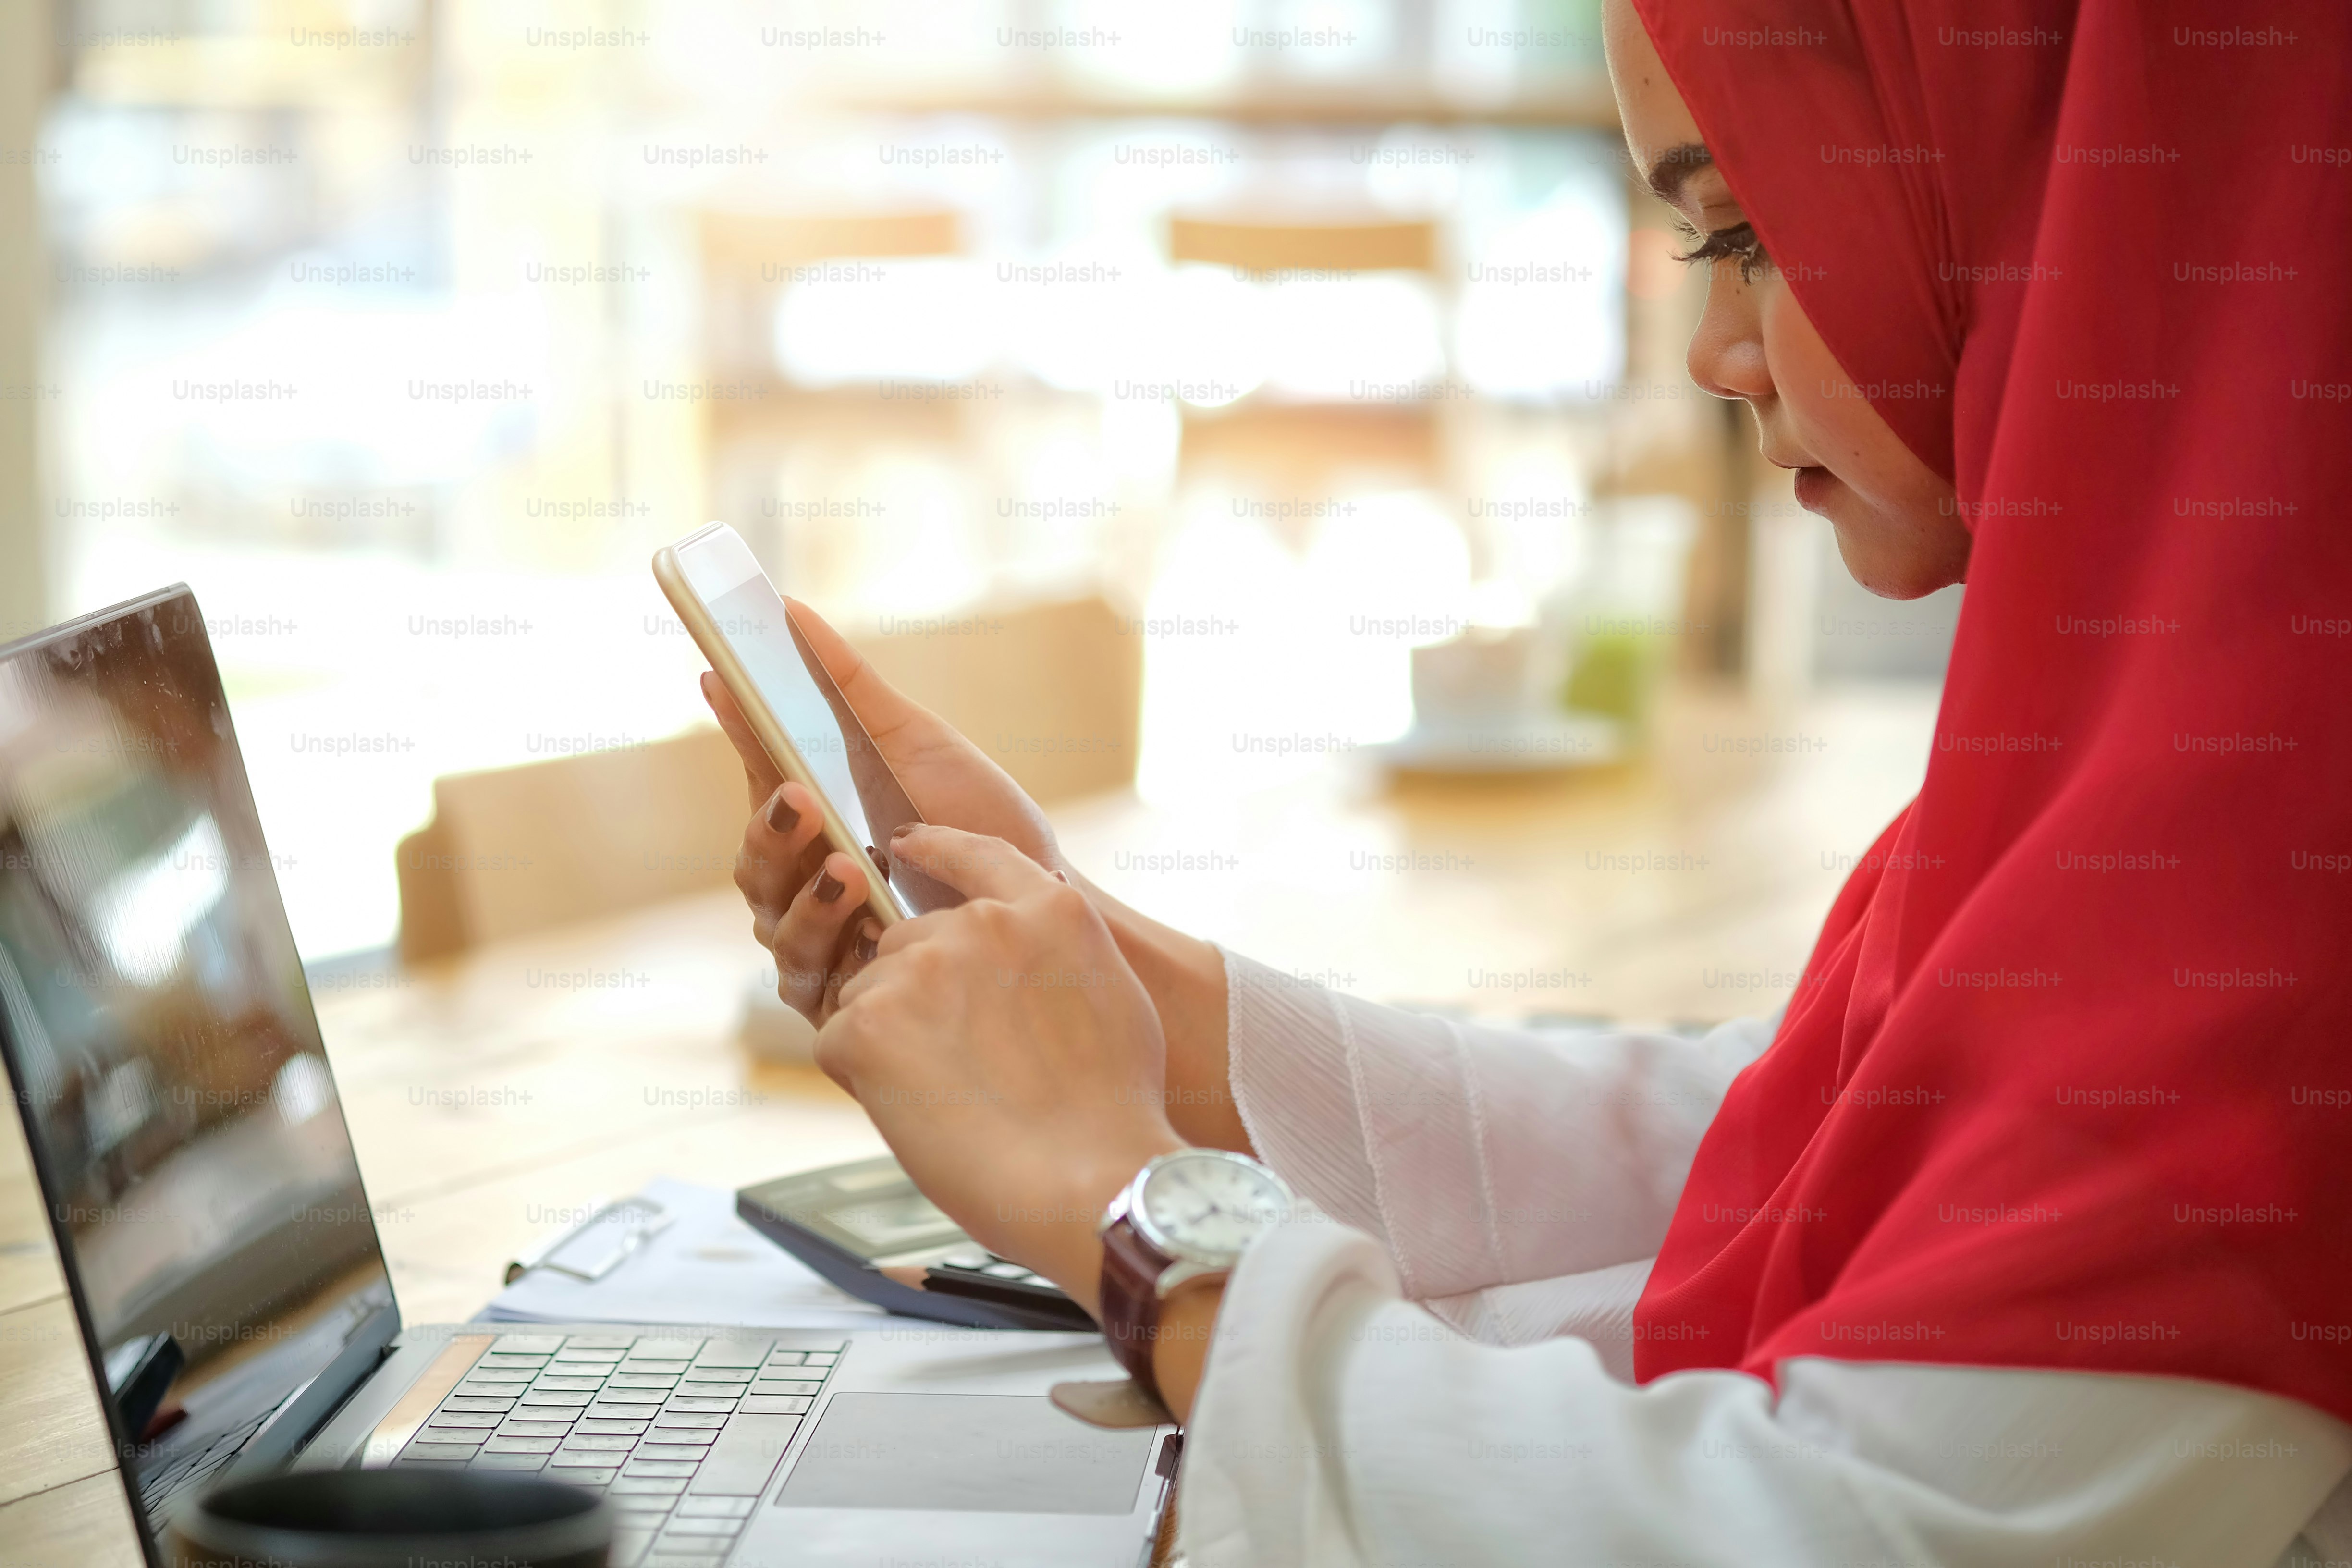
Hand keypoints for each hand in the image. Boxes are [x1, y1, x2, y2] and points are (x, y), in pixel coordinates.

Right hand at [702, 599, 1063, 1024]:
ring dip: (803, 894)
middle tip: (801, 797)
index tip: (724, 681)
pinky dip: (830, 951)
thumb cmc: (976, 816)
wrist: (1044, 896)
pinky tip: (866, 930)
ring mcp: (821, 939)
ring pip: (773, 923)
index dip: (736, 733)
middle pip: (752, 861)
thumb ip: (848, 686)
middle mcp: (803, 880)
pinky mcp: (846, 997)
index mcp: (811, 817)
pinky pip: (810, 981)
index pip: (756, 777)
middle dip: (769, 831)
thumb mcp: (915, 741)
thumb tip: (788, 609)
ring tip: (849, 868)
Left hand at [817, 825, 1184, 1314]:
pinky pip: (840, 1042)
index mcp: (1049, 911)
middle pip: (908, 945)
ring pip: (870, 996)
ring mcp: (922, 966)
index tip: (902, 844)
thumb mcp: (1112, 998)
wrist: (1091, 1183)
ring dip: (890, 1042)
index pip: (976, 853)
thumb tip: (1019, 959)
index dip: (934, 848)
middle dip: (917, 999)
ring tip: (953, 1099)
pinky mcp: (870, 1021)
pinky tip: (919, 1113)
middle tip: (963, 1071)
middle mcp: (983, 922)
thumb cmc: (1110, 1115)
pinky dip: (863, 1082)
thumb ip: (1056, 955)